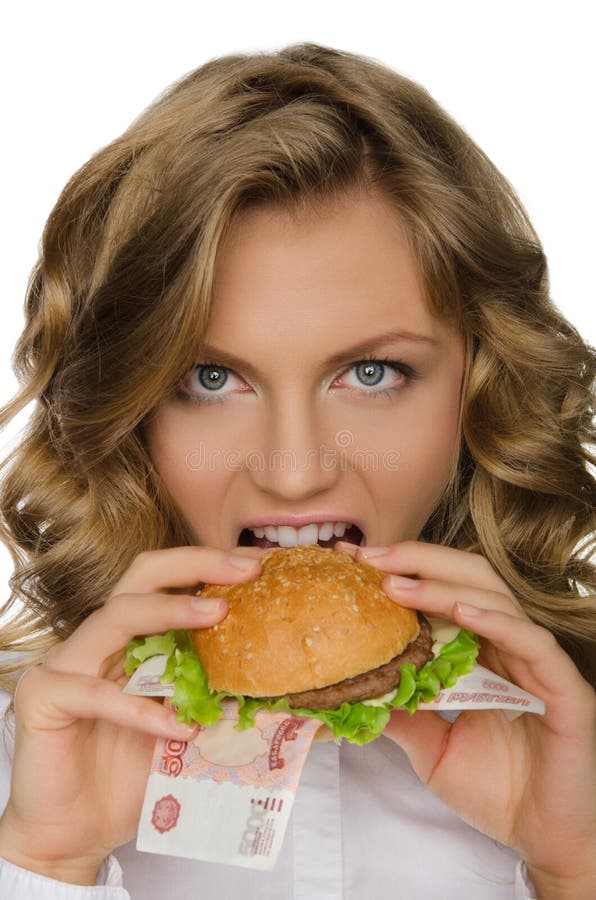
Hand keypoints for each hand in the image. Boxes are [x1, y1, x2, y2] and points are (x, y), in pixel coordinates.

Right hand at [0, 544, 266, 885]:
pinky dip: (140, 709)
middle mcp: (100, 638)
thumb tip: (298, 698)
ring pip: (115, 615)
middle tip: (246, 569)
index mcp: (133, 637)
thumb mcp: (191, 729)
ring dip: (170, 610)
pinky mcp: (43, 697)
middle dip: (196, 562)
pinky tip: (177, 728)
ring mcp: (68, 662)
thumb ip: (224, 703)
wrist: (76, 832)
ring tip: (217, 614)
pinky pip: (95, 693)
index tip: (263, 564)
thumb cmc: (132, 775)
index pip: (171, 579)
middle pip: (142, 574)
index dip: (214, 565)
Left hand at [336, 540, 595, 896]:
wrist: (546, 841)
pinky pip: (532, 643)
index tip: (357, 560)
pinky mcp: (565, 688)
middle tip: (371, 556)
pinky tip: (462, 611)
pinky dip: (497, 621)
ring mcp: (538, 663)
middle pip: (469, 579)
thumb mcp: (433, 747)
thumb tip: (352, 690)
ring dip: (443, 587)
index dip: (405, 571)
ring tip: (398, 583)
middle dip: (418, 561)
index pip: (445, 592)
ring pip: (496, 601)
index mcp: (483, 652)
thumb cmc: (499, 793)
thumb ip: (403, 714)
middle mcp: (510, 646)